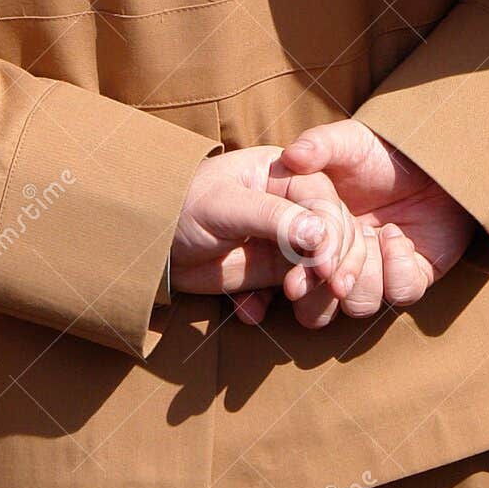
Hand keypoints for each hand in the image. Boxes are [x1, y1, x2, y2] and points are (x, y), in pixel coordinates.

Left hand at [171, 148, 366, 320]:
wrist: (150, 245)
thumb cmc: (181, 207)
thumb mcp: (224, 206)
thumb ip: (273, 217)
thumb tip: (320, 234)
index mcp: (287, 176)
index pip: (326, 203)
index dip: (333, 236)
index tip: (324, 269)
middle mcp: (296, 206)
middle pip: (338, 237)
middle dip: (331, 267)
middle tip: (310, 292)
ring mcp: (288, 241)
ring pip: (325, 269)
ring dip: (316, 293)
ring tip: (294, 305)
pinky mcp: (276, 272)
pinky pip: (297, 294)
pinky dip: (278, 308)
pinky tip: (250, 311)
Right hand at [279, 119, 475, 326]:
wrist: (435, 156)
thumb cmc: (383, 150)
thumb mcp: (348, 142)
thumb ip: (319, 146)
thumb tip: (292, 155)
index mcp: (314, 244)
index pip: (290, 283)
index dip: (286, 288)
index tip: (289, 282)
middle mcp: (341, 266)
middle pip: (316, 312)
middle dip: (319, 298)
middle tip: (326, 269)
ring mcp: (378, 274)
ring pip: (360, 305)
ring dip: (362, 276)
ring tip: (369, 234)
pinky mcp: (414, 275)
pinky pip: (401, 291)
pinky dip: (396, 267)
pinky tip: (395, 235)